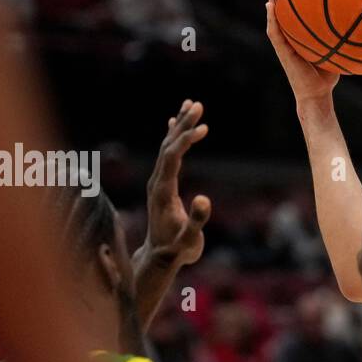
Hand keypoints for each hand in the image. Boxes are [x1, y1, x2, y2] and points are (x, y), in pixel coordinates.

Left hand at [143, 99, 210, 267]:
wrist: (160, 257)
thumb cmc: (177, 249)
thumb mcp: (189, 240)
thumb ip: (196, 221)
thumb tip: (204, 199)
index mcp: (163, 191)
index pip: (172, 157)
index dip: (186, 140)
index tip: (203, 128)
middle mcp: (157, 182)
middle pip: (168, 146)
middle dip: (183, 124)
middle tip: (198, 104)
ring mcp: (157, 181)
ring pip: (167, 146)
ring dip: (179, 125)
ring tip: (191, 105)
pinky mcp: (162, 183)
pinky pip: (167, 154)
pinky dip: (173, 137)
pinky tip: (175, 124)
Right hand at [266, 0, 338, 106]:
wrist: (316, 95)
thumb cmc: (327, 77)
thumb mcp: (334, 53)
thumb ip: (340, 40)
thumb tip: (358, 26)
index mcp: (299, 39)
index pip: (295, 17)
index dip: (293, 1)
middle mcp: (289, 40)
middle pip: (282, 14)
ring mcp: (284, 46)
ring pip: (274, 20)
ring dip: (271, 1)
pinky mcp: (282, 52)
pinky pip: (275, 33)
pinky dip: (272, 19)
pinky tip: (270, 6)